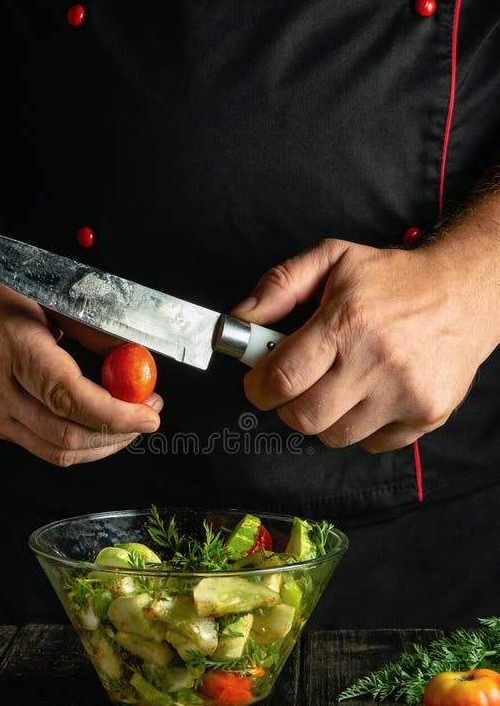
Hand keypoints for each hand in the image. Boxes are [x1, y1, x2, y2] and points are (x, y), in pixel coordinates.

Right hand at [0, 224, 161, 464]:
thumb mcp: (42, 296)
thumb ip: (91, 330)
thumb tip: (133, 355)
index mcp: (11, 348)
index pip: (72, 399)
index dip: (118, 414)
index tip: (150, 412)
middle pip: (68, 437)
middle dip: (119, 434)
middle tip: (147, 414)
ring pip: (55, 451)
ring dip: (101, 444)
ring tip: (128, 420)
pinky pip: (40, 444)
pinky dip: (75, 440)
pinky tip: (94, 421)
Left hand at [233, 232, 499, 452]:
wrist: (466, 292)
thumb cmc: (394, 279)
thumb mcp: (332, 260)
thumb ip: (279, 285)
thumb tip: (239, 319)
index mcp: (346, 321)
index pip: (281, 378)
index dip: (258, 387)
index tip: (259, 383)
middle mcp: (376, 361)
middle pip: (303, 417)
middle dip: (288, 406)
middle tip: (297, 385)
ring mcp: (404, 393)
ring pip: (335, 436)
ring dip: (325, 417)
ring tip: (338, 386)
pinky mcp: (427, 414)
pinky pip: (372, 445)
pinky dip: (363, 428)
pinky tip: (371, 396)